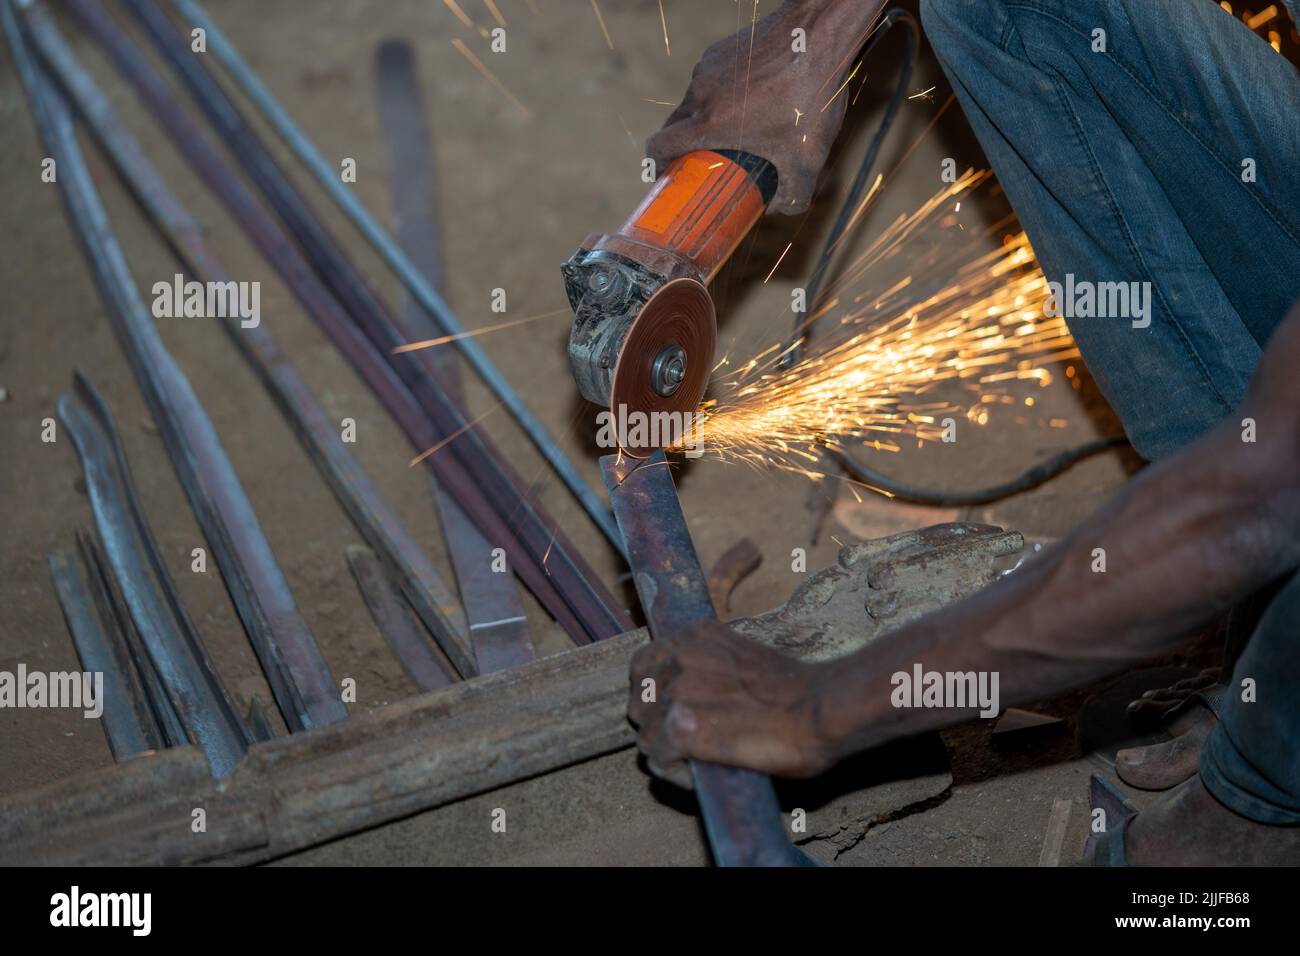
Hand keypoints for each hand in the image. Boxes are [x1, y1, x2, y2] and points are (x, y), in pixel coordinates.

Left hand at [627, 620, 833, 788]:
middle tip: (685, 747)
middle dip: (656, 726)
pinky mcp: (682, 728)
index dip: (655, 695)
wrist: (822, 709)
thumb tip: (695, 699)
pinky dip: (673, 772)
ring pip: (646, 733)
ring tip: (694, 763)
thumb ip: (711, 670)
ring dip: (665, 752)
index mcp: (696, 637)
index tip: (674, 715)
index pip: (646, 665)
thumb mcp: (743, 660)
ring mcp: (678, 691)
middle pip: (640, 701)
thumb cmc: (798, 692)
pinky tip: (697, 776)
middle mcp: (681, 657)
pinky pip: (658, 758)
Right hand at [647, 0, 886, 214]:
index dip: (656, 166)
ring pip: (694, 102)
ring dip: (705, 120)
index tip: (665, 178)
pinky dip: (721, 95)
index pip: (659, 146)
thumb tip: (781, 208)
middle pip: (674, 126)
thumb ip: (794, 194)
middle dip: (682, 148)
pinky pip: (710, 80)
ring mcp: (708, 67)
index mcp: (709, 123)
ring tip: (734, 131)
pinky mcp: (721, 50)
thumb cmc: (810, 95)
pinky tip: (751, 100)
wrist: (820, 32)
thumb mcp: (808, 157)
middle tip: (701, 163)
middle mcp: (701, 93)